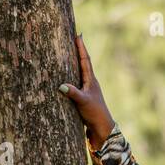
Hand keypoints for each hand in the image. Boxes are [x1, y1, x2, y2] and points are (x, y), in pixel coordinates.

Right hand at [58, 34, 115, 148]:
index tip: (78, 35)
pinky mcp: (84, 99)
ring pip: (80, 72)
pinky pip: (76, 83)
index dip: (81, 48)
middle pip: (83, 63)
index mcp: (91, 81)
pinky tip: (67, 77)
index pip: (85, 60)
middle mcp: (90, 83)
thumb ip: (73, 93)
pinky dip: (71, 76)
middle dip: (78, 51)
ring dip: (75, 62)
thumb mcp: (83, 102)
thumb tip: (61, 86)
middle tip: (74, 38)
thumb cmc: (95, 114)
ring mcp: (87, 91)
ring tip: (69, 53)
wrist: (102, 130)